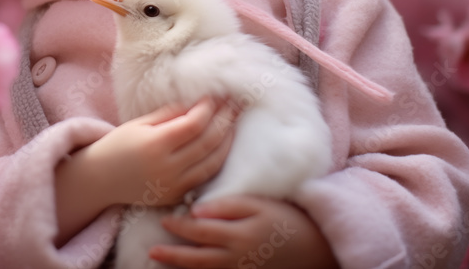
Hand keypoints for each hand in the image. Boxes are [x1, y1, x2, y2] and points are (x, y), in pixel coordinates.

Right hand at [86, 97, 238, 206]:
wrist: (100, 178)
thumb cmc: (118, 144)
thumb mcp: (140, 123)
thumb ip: (170, 114)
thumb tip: (198, 104)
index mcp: (154, 144)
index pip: (194, 124)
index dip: (208, 108)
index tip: (216, 95)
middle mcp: (166, 167)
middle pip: (208, 142)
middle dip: (225, 120)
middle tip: (234, 104)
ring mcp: (173, 185)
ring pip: (213, 162)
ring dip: (227, 141)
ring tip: (234, 123)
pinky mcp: (176, 196)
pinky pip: (205, 178)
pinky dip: (217, 160)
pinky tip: (223, 145)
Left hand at [150, 195, 339, 268]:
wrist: (316, 247)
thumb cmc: (285, 219)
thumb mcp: (258, 205)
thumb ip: (226, 206)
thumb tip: (195, 210)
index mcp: (237, 235)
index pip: (199, 232)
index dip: (180, 227)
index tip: (165, 220)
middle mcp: (237, 258)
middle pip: (197, 259)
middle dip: (173, 256)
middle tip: (152, 252)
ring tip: (162, 264)